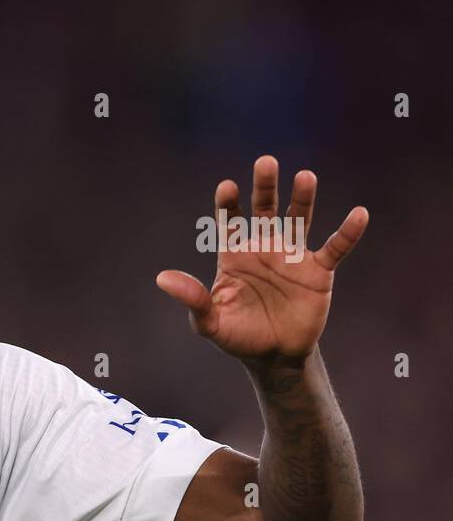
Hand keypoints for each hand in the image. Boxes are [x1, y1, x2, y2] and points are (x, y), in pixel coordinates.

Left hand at [156, 155, 367, 362]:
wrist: (273, 357)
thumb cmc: (237, 336)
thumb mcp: (209, 321)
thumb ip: (192, 298)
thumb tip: (161, 278)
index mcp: (235, 255)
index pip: (229, 222)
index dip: (228, 204)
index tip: (227, 187)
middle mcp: (264, 247)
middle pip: (264, 209)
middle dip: (264, 186)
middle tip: (265, 162)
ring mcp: (292, 256)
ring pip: (298, 219)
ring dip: (302, 198)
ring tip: (305, 176)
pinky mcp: (318, 271)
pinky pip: (335, 247)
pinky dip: (347, 232)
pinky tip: (359, 214)